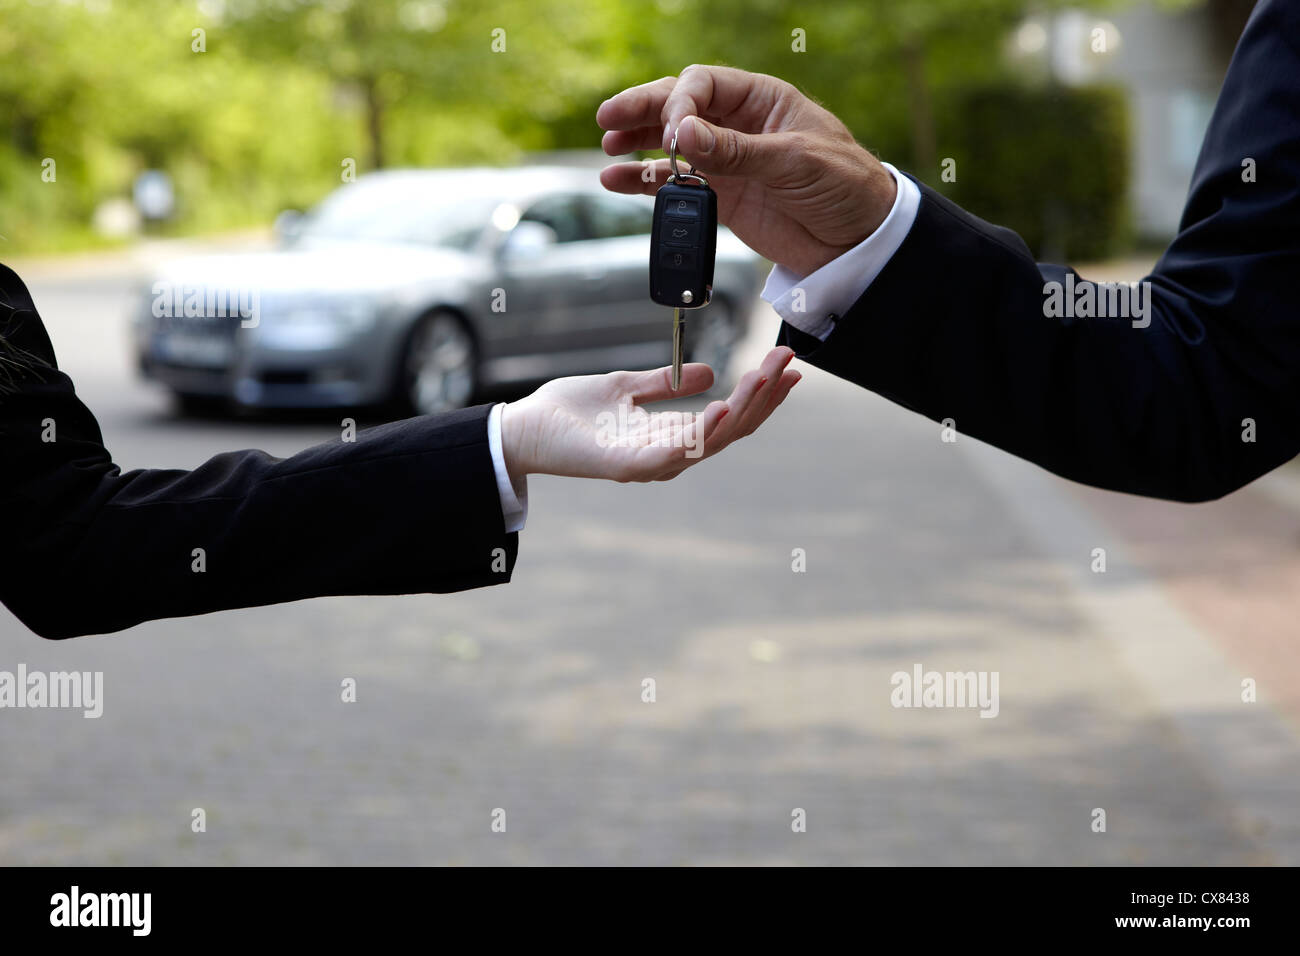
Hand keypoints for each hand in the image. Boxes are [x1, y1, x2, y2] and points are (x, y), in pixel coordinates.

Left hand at [500, 346, 799, 485]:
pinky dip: (702, 434)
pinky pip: (674, 453)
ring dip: (743, 408)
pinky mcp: (627, 466)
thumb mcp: (625, 387)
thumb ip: (665, 384)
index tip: (787, 365)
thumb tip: (708, 372)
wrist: (523, 428)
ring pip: (711, 439)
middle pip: (731, 428)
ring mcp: (650, 463)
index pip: (729, 416)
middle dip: (764, 395)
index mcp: (670, 435)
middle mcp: (668, 453)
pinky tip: (723, 409)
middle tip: (787, 362)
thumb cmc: (569, 412)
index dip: (761, 393)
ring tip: (765, 378)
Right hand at [597, 64, 896, 276]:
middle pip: (679, 107)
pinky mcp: (722, 199)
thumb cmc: (845, 186)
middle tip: (610, 120)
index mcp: (762, 100)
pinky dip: (646, 184)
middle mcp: (739, 126)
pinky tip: (618, 180)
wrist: (859, 242)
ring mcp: (727, 163)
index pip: (704, 85)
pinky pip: (676, 186)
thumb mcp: (796, 162)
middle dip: (644, 111)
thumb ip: (738, 151)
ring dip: (638, 145)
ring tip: (609, 150)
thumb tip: (685, 133)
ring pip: (671, 145)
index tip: (673, 132)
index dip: (681, 102)